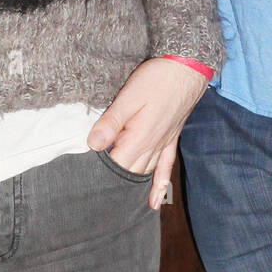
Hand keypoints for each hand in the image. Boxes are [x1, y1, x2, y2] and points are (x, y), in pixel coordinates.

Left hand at [87, 57, 207, 209]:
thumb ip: (111, 122)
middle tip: (95, 187)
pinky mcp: (171, 140)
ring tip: (115, 200)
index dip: (98, 168)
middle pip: (128, 172)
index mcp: (139, 138)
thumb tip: (93, 145)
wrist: (188, 68)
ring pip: (144, 172)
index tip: (84, 173)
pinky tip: (155, 202)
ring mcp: (163, 144)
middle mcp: (152, 147)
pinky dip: (160, 186)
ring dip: (131, 184)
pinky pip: (166, 168)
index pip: (114, 164)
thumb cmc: (157, 79)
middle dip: (112, 178)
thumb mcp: (129, 96)